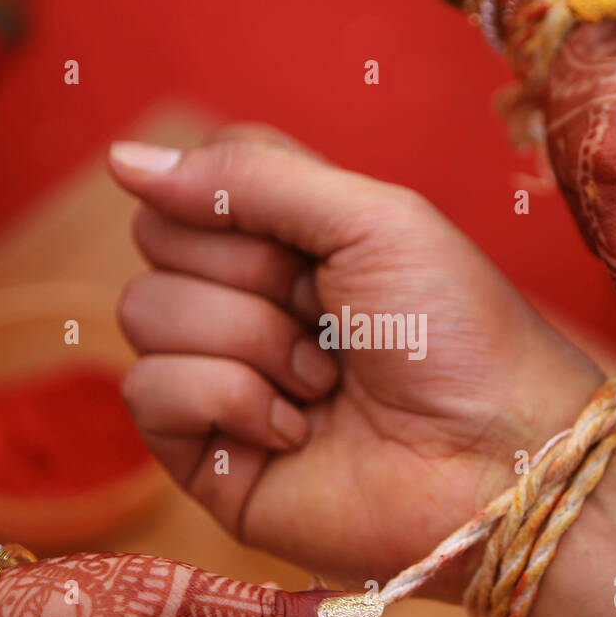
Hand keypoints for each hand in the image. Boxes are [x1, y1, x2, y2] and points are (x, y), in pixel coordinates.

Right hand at [110, 126, 600, 599]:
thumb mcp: (371, 218)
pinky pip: (148, 391)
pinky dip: (229, 399)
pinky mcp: (205, 456)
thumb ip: (250, 175)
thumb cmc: (456, 334)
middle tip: (330, 316)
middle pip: (157, 239)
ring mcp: (219, 378)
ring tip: (326, 382)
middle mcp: (244, 302)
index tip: (308, 241)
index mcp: (286, 239)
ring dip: (250, 341)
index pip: (192, 179)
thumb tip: (119, 159)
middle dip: (252, 274)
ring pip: (145, 312)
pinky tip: (296, 431)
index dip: (234, 199)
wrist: (495, 458)